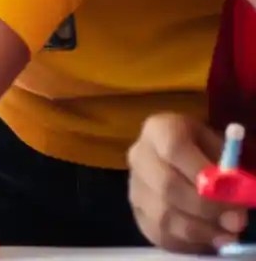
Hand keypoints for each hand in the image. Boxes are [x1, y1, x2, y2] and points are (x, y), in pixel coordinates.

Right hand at [129, 113, 247, 252]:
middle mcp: (139, 156)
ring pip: (162, 215)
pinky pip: (159, 233)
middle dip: (206, 208)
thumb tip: (235, 200)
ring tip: (227, 235)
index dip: (202, 172)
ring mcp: (134, 186)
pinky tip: (208, 238)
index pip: (173, 148)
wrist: (185, 163)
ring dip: (200, 230)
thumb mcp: (220, 147)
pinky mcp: (136, 212)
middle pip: (166, 186)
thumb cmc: (207, 152)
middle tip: (237, 221)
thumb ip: (229, 170)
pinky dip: (187, 242)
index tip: (232, 191)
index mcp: (159, 129)